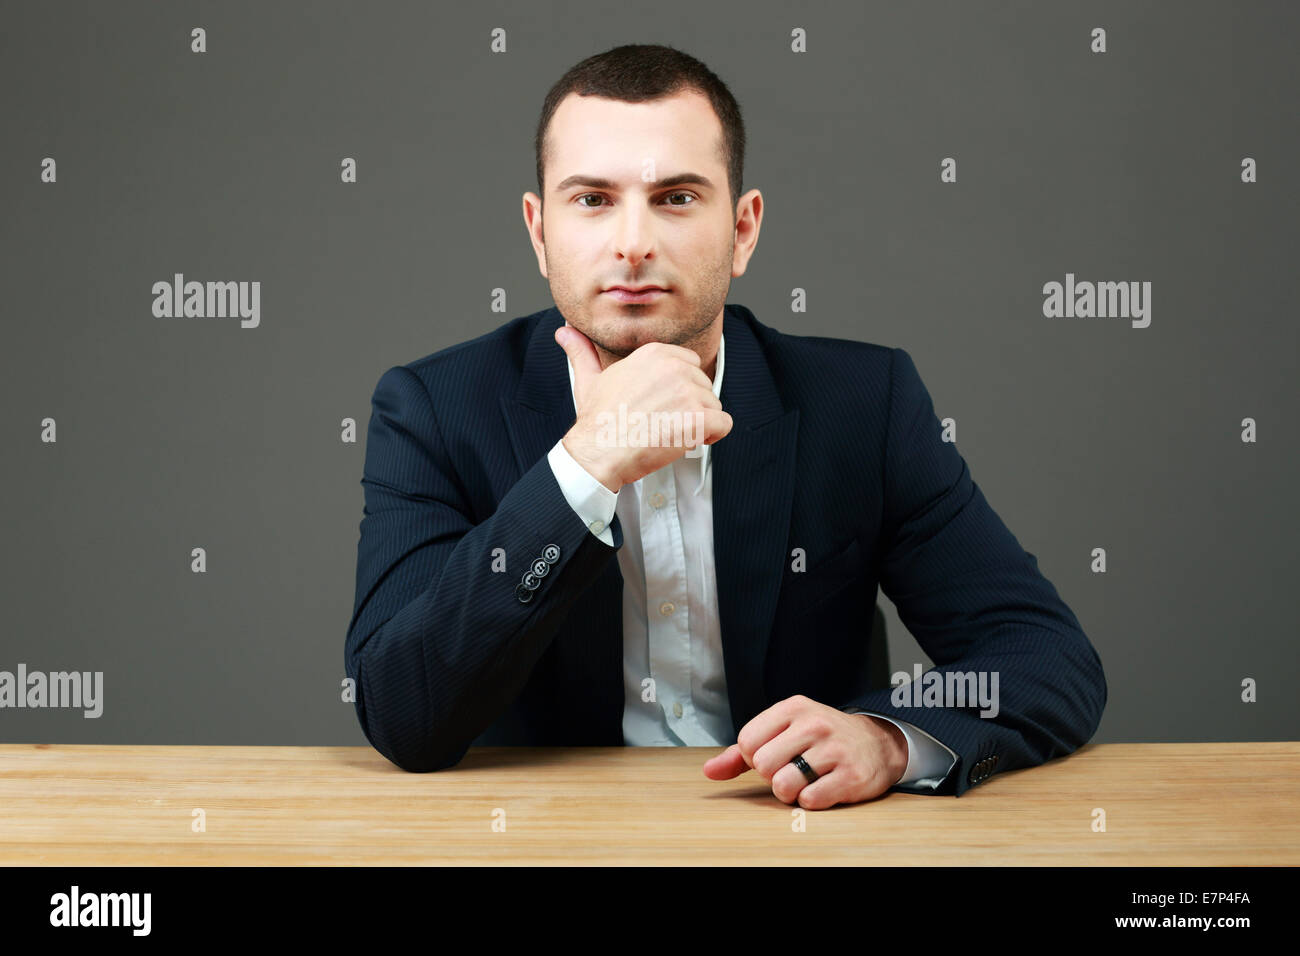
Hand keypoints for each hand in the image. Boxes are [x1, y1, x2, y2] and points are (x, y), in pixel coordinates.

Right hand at [555, 323, 732, 492]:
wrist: (599, 452)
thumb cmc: (597, 421)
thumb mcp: (589, 379)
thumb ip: (582, 352)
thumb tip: (564, 332)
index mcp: (655, 353)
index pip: (690, 364)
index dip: (679, 388)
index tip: (661, 404)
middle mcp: (675, 367)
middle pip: (703, 386)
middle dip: (689, 407)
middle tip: (661, 422)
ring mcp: (689, 391)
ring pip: (713, 406)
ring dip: (698, 424)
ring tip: (668, 433)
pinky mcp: (699, 418)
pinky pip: (724, 424)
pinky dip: (711, 437)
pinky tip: (685, 441)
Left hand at [702, 695, 908, 808]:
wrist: (877, 744)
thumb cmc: (820, 739)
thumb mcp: (782, 732)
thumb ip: (741, 752)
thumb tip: (709, 771)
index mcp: (793, 708)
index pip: (747, 741)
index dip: (755, 757)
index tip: (774, 754)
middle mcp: (815, 724)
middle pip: (763, 765)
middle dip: (771, 775)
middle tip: (790, 768)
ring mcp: (835, 750)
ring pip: (784, 785)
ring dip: (789, 792)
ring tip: (804, 780)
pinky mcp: (852, 777)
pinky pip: (810, 801)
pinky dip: (811, 801)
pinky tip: (823, 787)